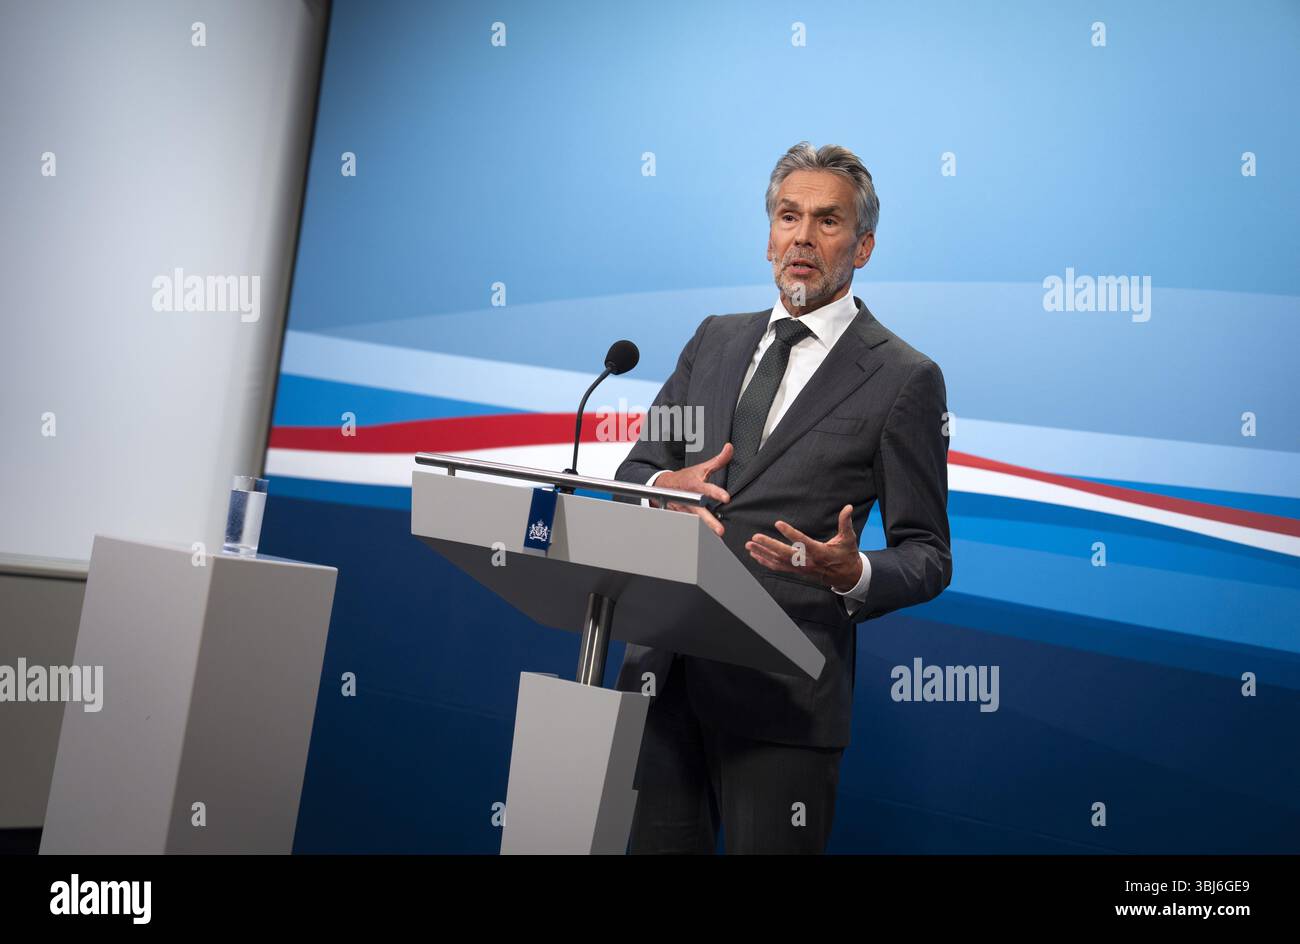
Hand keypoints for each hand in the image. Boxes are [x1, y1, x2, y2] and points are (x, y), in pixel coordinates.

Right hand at [653, 442, 733, 536]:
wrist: (665, 486)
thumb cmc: (686, 478)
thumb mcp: (702, 468)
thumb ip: (718, 460)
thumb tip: (730, 448)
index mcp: (696, 485)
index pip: (707, 489)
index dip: (717, 493)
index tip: (726, 498)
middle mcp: (691, 500)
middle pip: (701, 512)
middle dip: (710, 521)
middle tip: (720, 529)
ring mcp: (687, 510)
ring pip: (697, 522)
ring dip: (707, 529)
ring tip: (718, 536)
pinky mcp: (685, 517)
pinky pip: (694, 525)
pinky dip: (702, 532)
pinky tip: (711, 538)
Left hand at [745, 504, 862, 590]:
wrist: (846, 576)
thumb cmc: (846, 555)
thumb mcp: (849, 538)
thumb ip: (845, 523)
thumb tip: (847, 507)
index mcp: (820, 552)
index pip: (802, 542)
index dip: (790, 533)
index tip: (778, 523)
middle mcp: (808, 562)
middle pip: (785, 554)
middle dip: (769, 546)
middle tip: (755, 537)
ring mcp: (801, 568)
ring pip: (778, 562)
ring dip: (763, 553)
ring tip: (749, 544)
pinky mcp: (797, 571)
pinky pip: (778, 567)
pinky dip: (766, 562)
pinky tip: (755, 555)